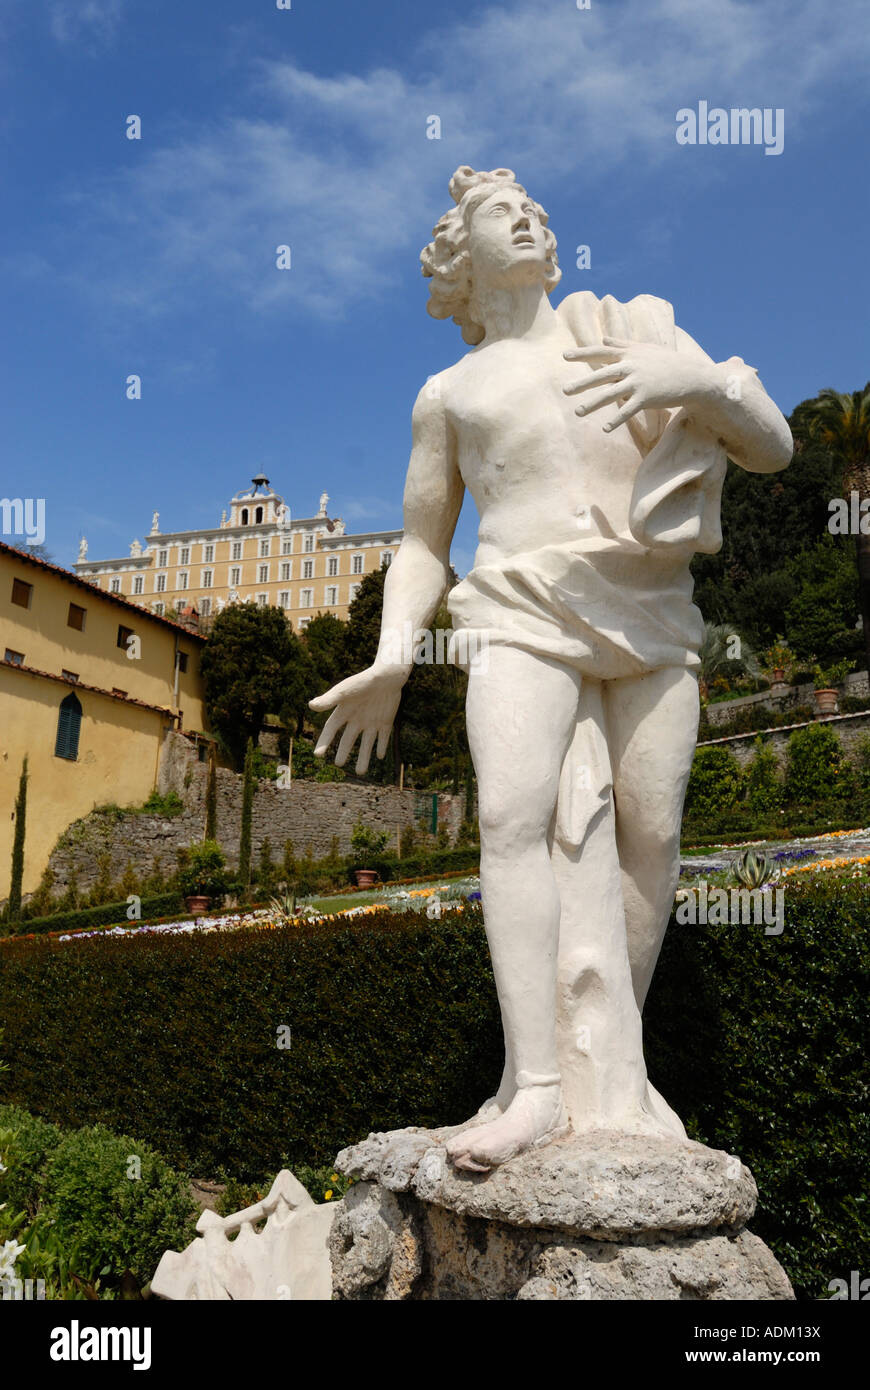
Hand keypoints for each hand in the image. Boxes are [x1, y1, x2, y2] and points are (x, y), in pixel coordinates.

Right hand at [309, 664, 404, 774]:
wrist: (387, 675)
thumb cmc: (363, 681)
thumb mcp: (345, 690)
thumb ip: (329, 699)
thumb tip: (311, 705)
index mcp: (344, 711)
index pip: (331, 730)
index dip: (324, 742)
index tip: (318, 755)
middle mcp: (356, 719)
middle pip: (348, 740)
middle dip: (343, 752)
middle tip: (339, 764)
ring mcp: (371, 721)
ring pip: (367, 743)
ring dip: (364, 757)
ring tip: (361, 772)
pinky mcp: (385, 721)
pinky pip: (383, 737)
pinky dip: (382, 747)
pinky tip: (380, 756)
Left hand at [562, 338, 716, 431]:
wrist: (691, 375)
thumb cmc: (667, 361)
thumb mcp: (644, 348)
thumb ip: (622, 344)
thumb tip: (603, 338)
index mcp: (629, 354)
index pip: (602, 353)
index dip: (583, 354)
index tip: (564, 356)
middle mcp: (631, 366)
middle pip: (602, 375)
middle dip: (582, 383)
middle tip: (564, 390)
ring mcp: (638, 382)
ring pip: (611, 394)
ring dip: (593, 404)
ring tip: (578, 412)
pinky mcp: (647, 398)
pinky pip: (628, 410)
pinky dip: (617, 420)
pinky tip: (605, 428)